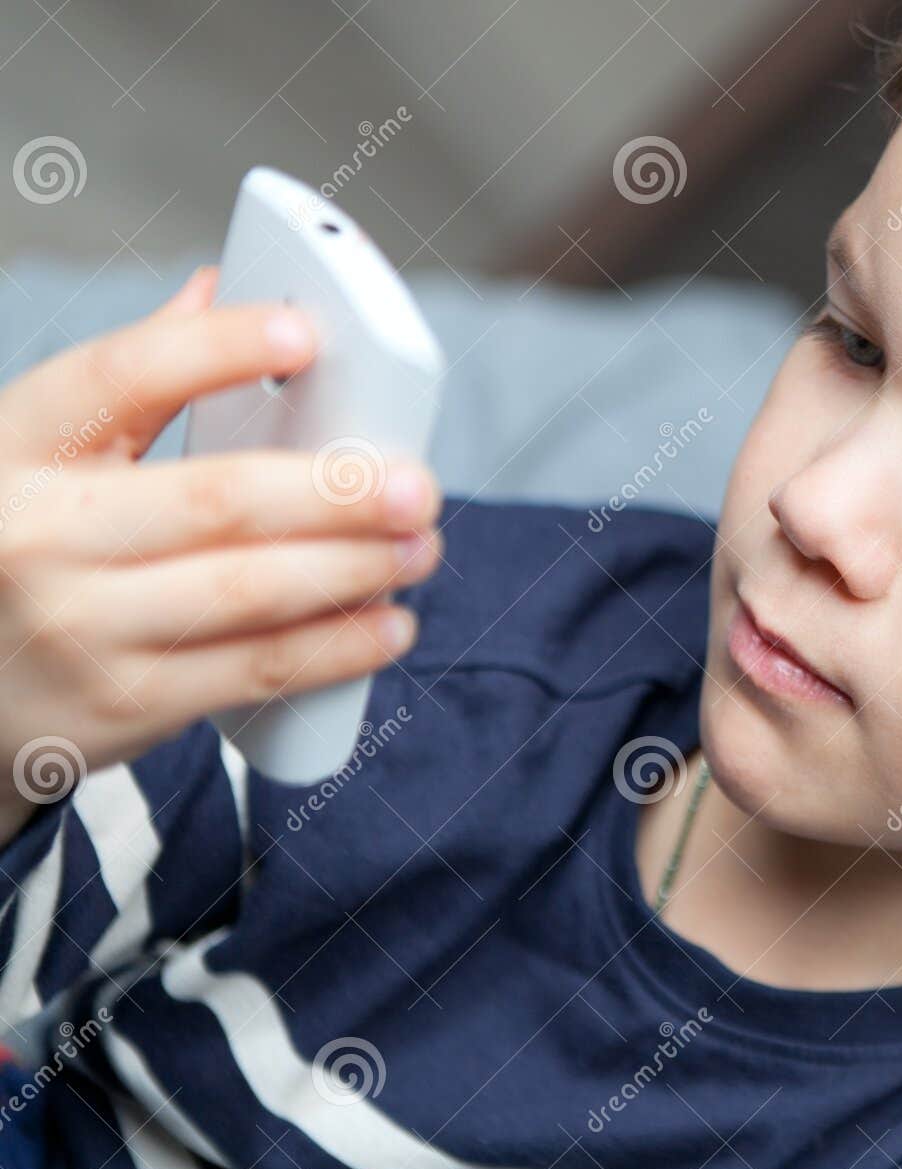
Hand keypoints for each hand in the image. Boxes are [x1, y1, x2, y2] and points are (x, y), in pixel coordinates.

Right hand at [0, 267, 442, 838]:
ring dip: (357, 569)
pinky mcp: (123, 706)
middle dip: (337, 492)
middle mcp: (37, 537)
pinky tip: (388, 625)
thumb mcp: (44, 455)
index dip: (216, 350)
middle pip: (218, 500)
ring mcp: (78, 629)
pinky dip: (338, 648)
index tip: (306, 333)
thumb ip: (134, 381)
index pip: (120, 378)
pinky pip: (257, 671)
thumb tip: (221, 287)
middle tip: (415, 485)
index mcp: (19, 447)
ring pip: (251, 591)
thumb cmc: (25, 550)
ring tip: (419, 548)